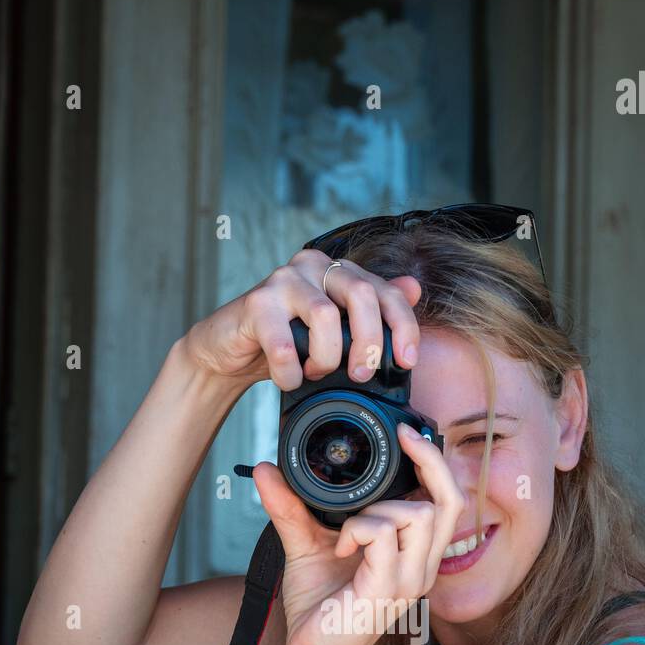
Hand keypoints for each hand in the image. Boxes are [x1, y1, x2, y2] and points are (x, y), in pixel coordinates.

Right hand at [181, 248, 421, 389]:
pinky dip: (290, 371)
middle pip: (362, 295)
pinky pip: (283, 342)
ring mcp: (283, 280)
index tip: (406, 361)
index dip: (403, 326)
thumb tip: (414, 287)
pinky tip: (289, 379)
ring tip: (315, 372)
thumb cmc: (285, 340)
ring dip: (326, 357)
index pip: (385, 291)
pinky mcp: (256, 302)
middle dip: (369, 343)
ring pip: (326, 316)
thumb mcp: (335, 330)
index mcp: (338, 271)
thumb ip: (372, 309)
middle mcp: (313, 266)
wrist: (230, 350)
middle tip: (361, 375)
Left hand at [253, 426, 463, 644]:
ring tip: (348, 528)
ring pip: (419, 515)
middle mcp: (421, 569)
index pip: (449, 501)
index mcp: (415, 556)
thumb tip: (267, 468)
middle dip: (424, 465)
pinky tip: (339, 547)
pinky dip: (358, 530)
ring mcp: (408, 582)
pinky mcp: (385, 592)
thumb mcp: (305, 546)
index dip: (437, 463)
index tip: (408, 434)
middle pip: (449, 502)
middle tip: (398, 446)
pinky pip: (384, 538)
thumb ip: (291, 506)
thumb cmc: (318, 610)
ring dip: (379, 508)